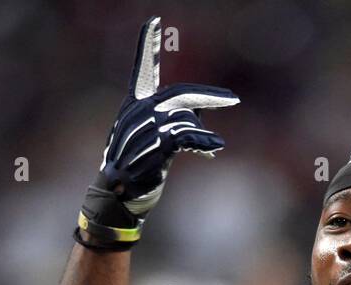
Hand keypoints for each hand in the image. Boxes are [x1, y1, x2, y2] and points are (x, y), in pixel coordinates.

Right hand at [78, 16, 238, 248]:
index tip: (153, 22)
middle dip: (210, 97)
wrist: (117, 196)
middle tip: (233, 100)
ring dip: (200, 136)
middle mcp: (139, 111)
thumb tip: (201, 116)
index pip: (143, 70)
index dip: (148, 47)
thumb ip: (173, 122)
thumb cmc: (137, 169)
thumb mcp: (153, 140)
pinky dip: (204, 142)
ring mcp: (146, 128)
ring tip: (207, 149)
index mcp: (135, 105)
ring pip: (187, 120)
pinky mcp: (156, 146)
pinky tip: (217, 147)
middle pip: (182, 95)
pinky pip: (187, 137)